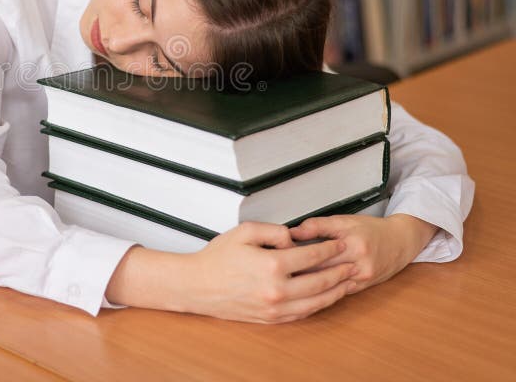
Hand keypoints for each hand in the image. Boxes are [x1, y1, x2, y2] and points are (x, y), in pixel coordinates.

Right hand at [179, 222, 355, 323]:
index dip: (329, 249)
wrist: (197, 286)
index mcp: (272, 265)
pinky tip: (324, 298)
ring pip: (315, 301)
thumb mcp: (244, 231)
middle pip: (320, 281)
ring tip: (347, 283)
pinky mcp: (270, 319)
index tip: (338, 244)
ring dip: (335, 292)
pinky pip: (302, 314)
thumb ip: (273, 231)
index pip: (311, 256)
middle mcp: (277, 290)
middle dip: (340, 272)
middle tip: (352, 264)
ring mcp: (274, 308)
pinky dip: (318, 306)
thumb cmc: (216, 259)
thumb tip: (292, 238)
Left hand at [289, 214, 438, 294]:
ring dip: (306, 285)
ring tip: (284, 284)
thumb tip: (293, 232)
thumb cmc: (372, 229)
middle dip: (297, 272)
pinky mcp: (361, 287)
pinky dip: (320, 291)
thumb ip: (317, 225)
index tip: (276, 256)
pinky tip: (303, 292)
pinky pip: (336, 292)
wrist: (400, 242)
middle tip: (274, 273)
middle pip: (321, 270)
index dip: (295, 255)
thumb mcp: (344, 220)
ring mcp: (361, 278)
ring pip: (328, 284)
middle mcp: (358, 263)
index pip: (318, 252)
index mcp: (353, 244)